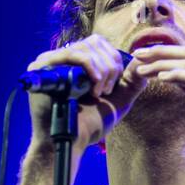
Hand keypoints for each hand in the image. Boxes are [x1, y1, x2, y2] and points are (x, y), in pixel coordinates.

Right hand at [24, 34, 148, 161]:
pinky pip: (74, 54)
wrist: (71, 142)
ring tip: (97, 93)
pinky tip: (94, 86)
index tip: (113, 86)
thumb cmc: (91, 125)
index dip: (113, 60)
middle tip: (105, 92)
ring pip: (86, 47)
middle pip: (94, 42)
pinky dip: (90, 67)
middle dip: (109, 66)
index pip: (98, 44)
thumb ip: (132, 80)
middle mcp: (61, 59)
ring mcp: (50, 61)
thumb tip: (143, 58)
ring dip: (101, 71)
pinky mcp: (42, 66)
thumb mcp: (118, 99)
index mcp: (76, 64)